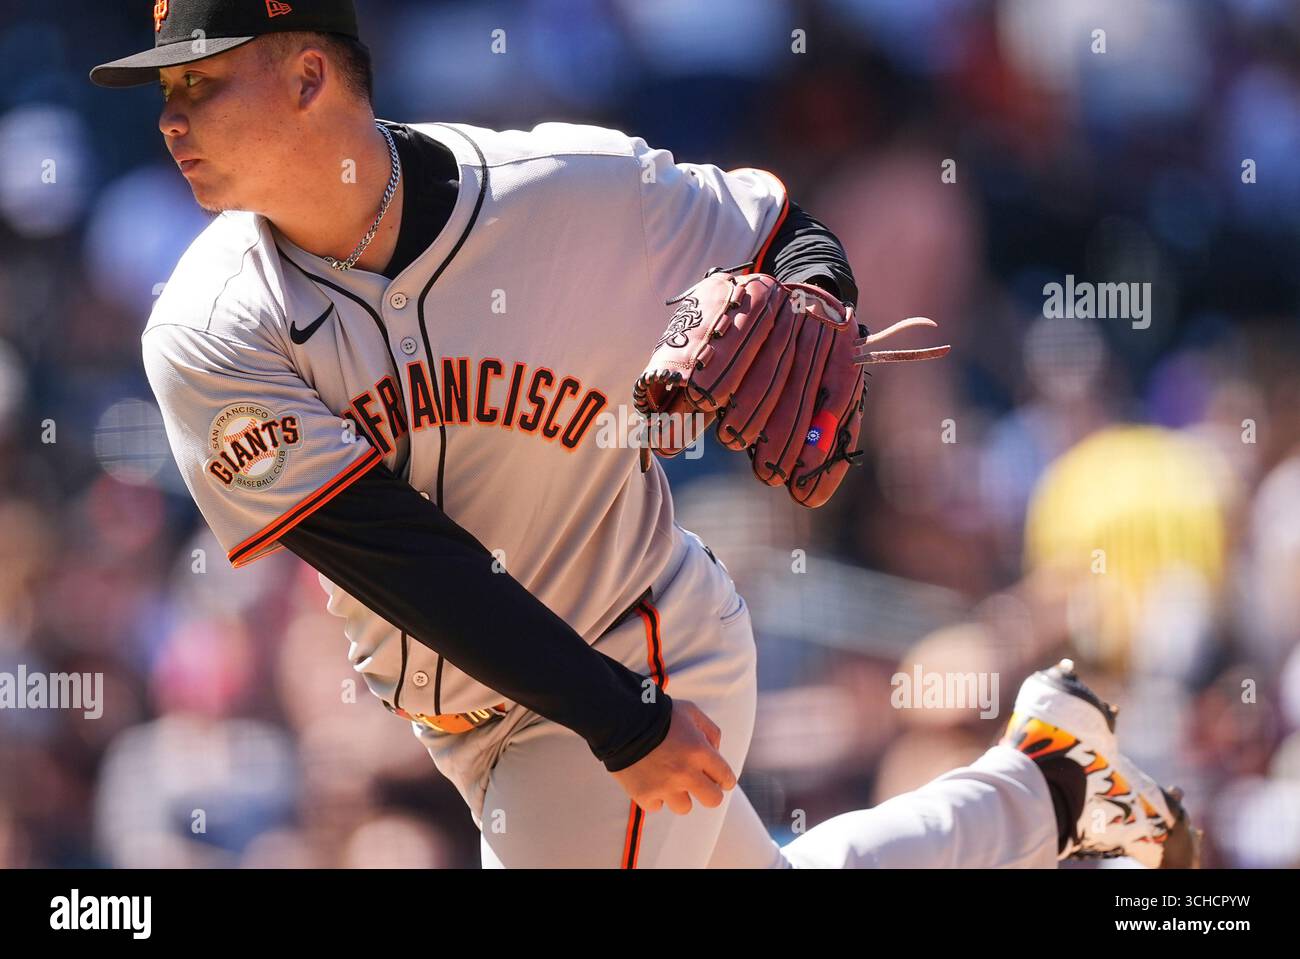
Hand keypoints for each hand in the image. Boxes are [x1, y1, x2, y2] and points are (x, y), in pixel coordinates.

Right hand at [609, 699, 736, 814]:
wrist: (620, 720)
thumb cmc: (658, 713)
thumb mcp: (690, 711)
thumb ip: (709, 730)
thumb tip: (715, 751)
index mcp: (700, 751)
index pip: (726, 777)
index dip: (724, 779)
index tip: (719, 780)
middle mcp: (686, 773)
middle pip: (713, 800)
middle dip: (708, 793)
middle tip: (699, 785)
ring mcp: (665, 787)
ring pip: (684, 807)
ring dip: (679, 795)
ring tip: (668, 779)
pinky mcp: (644, 795)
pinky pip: (656, 806)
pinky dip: (654, 796)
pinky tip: (649, 780)